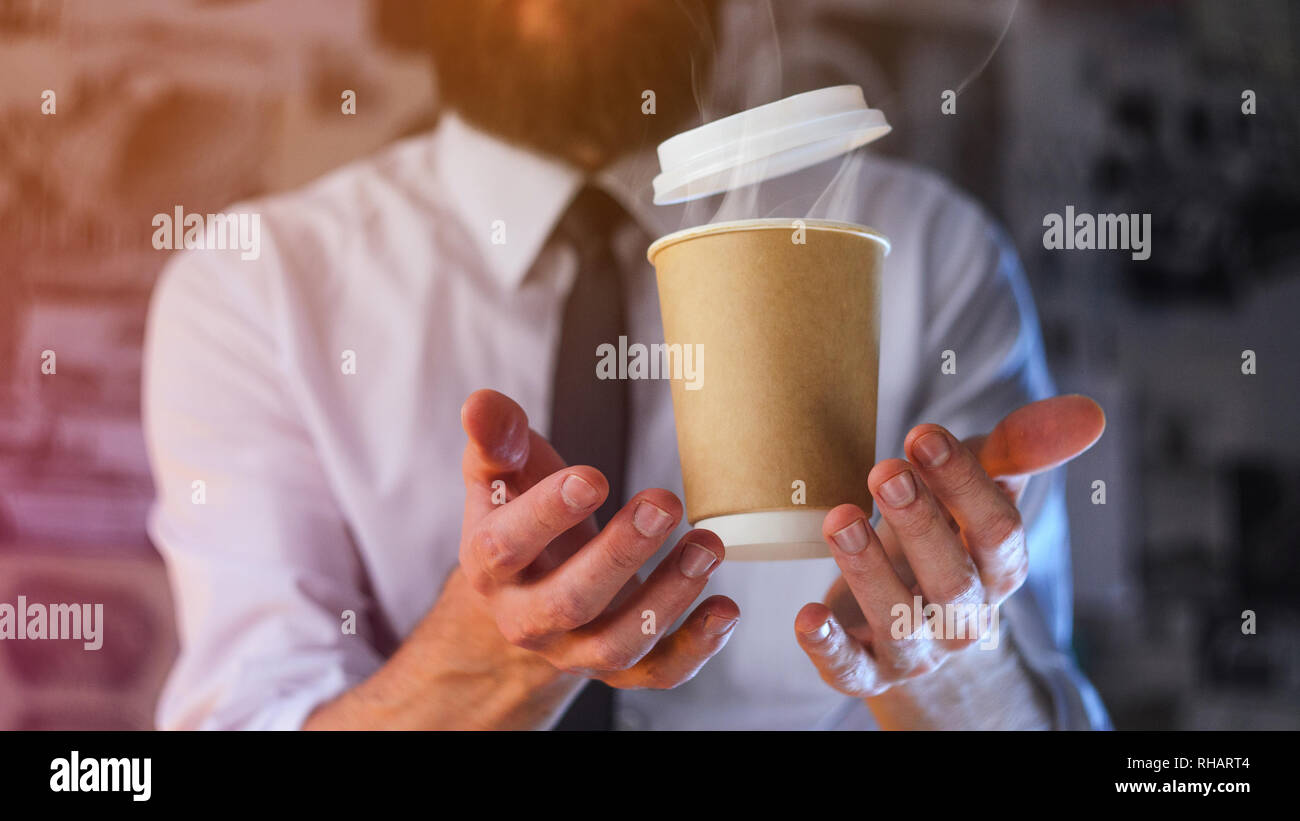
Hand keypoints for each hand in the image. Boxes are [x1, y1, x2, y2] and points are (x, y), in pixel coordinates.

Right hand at [304, 389, 737, 729]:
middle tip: (664, 503)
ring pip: (618, 642)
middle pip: (570, 601)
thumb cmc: (518, 515)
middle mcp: (527, 620)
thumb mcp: (500, 475)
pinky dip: (696, 647)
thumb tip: (481, 402)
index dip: (547, 514)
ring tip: (708, 544)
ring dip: (668, 596)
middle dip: (620, 554)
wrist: (525, 596)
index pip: (506, 547)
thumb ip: (496, 438)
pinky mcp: (619, 670)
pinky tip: (726, 608)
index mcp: (488, 567)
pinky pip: (658, 673)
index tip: (592, 478)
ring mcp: (574, 652)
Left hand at [794, 395, 1104, 703]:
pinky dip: (828, 646)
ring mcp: (917, 650)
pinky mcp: (866, 671)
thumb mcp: (979, 488)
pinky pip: (850, 669)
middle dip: (919, 523)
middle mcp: (965, 617)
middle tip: (885, 471)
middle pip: (953, 579)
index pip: (997, 532)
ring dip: (869, 571)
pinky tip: (807, 616)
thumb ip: (1020, 448)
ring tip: (840, 518)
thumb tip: (1090, 411)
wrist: (914, 623)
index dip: (963, 483)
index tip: (922, 435)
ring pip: (900, 621)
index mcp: (999, 570)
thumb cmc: (945, 535)